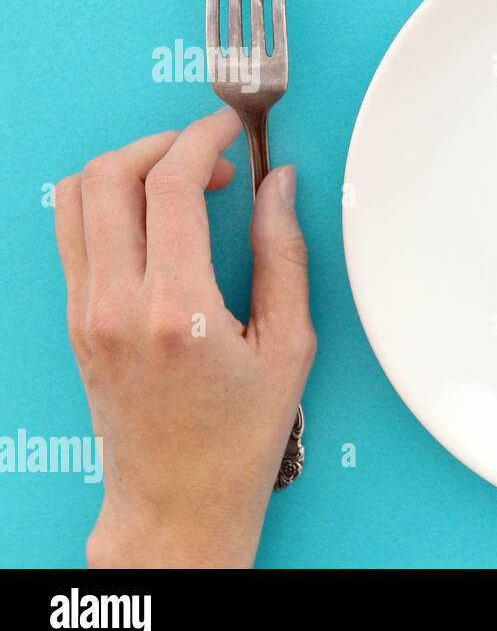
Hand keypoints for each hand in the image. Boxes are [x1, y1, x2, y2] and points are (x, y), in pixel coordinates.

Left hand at [52, 107, 315, 566]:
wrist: (177, 500)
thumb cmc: (238, 438)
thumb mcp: (289, 346)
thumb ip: (284, 255)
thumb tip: (279, 187)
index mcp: (176, 311)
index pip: (169, 186)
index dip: (202, 138)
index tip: (229, 129)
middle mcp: (116, 306)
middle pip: (109, 175)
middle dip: (162, 143)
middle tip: (210, 155)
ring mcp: (86, 312)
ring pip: (76, 197)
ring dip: (127, 167)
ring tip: (179, 182)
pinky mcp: (75, 320)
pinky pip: (74, 233)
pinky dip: (109, 203)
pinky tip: (155, 219)